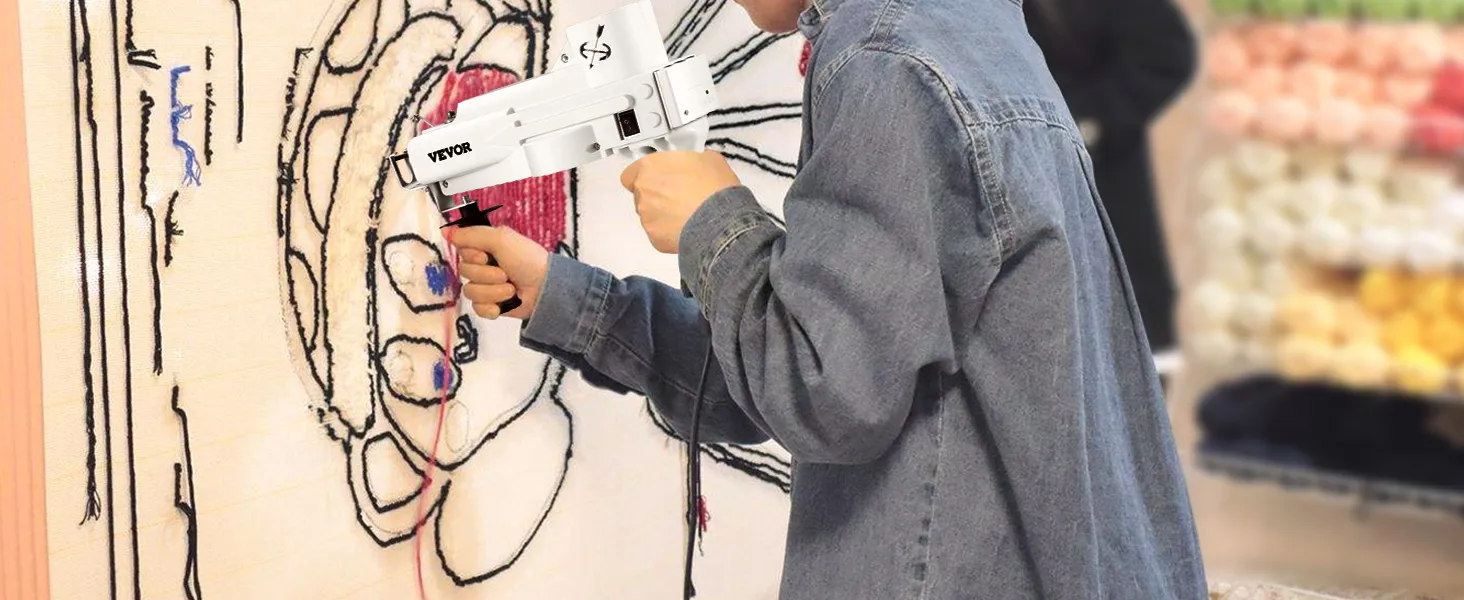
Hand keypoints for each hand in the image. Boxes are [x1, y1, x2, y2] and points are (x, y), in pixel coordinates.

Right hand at [448, 226, 548, 319]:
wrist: (545, 289)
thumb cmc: (526, 259)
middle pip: (464, 272)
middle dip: (487, 275)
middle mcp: (483, 265)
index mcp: (485, 247)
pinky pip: (477, 308)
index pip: (461, 251)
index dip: (472, 256)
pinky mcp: (490, 306)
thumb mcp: (500, 238)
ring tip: (511, 289)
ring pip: (470, 292)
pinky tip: (502, 306)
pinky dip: (491, 307)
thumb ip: (472, 234)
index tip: (486, 256)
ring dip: (493, 291)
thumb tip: (446, 232)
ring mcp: (486, 287)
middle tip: (506, 274)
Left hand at [620, 150, 740, 252]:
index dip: (645, 176)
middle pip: (642, 194)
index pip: (631, 172)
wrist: (721, 221)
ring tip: (688, 213)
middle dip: (657, 195)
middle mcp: (644, 191)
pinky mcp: (655, 238)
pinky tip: (689, 226)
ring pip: (649, 214)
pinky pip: (659, 233)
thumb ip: (693, 160)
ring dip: (664, 213)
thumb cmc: (713, 189)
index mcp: (651, 167)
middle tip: (678, 195)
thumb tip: (698, 164)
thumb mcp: (709, 159)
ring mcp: (647, 216)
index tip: (657, 177)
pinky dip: (670, 232)